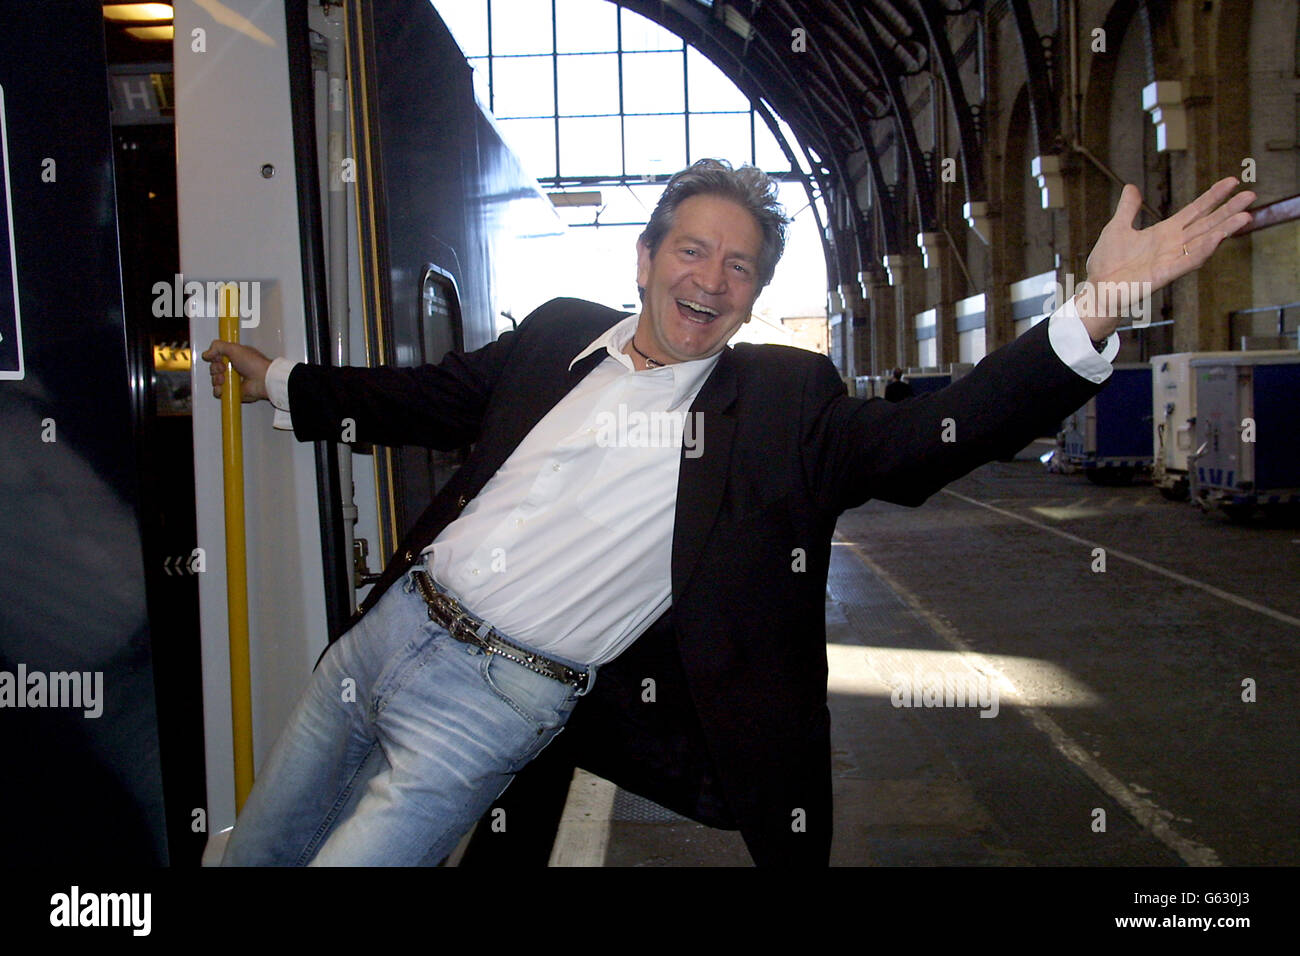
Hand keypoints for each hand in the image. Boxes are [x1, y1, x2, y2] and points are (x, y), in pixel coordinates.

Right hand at [201, 340, 271, 402]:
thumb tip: (206, 354)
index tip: (218, 357)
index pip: (216, 357)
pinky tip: (223, 388)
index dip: (214, 358)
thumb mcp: (234, 348)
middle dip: (215, 369)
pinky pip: (220, 393)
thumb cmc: (253, 363)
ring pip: (215, 381)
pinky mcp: (233, 392)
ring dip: (216, 379)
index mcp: (234, 357)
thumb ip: (218, 347)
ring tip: (224, 379)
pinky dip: (219, 391)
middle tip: (223, 369)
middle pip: (214, 369)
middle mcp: (233, 369)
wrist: (263, 379)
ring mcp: (233, 381)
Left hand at [1077, 177, 1254, 337]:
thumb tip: (1131, 187)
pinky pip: (1187, 262)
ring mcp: (1170, 260)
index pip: (1194, 211)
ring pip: (1203, 242)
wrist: (1097, 289)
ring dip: (1224, 229)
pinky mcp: (1163, 275)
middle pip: (1206, 224)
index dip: (1212, 197)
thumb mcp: (1117, 228)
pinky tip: (1217, 238)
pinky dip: (1202, 250)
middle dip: (1228, 210)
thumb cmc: (1107, 263)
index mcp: (1164, 233)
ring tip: (1245, 216)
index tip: (1231, 182)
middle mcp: (1172, 245)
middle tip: (1251, 195)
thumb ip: (1128, 209)